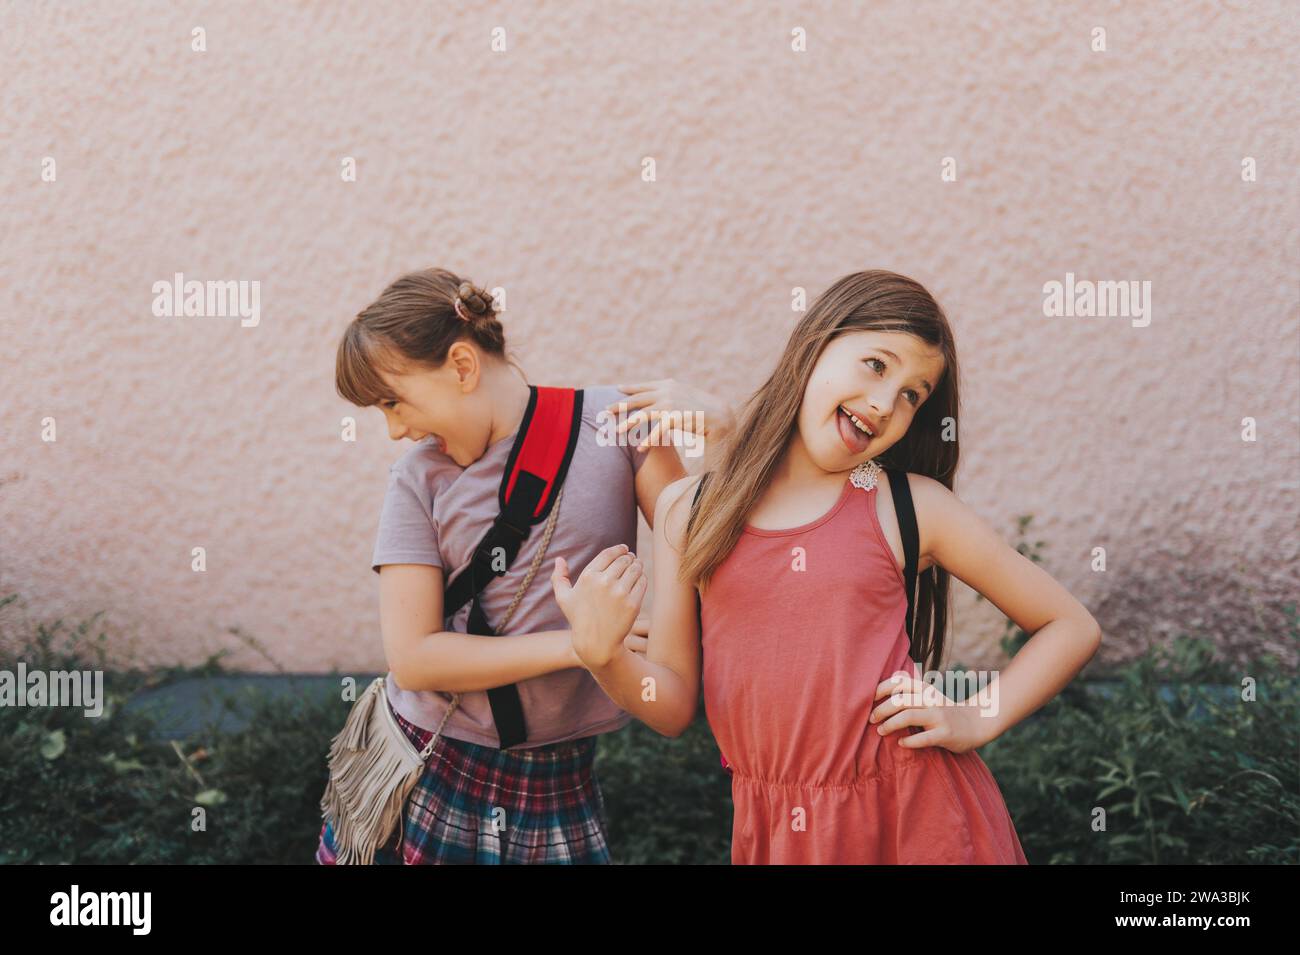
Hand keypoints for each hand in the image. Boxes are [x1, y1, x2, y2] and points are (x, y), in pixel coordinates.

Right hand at [551, 545, 647, 669]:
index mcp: (588, 576)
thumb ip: (558, 578)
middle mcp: (604, 583)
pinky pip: (642, 582)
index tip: (624, 549)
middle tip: (631, 559)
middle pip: (624, 559)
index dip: (619, 549)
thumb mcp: (564, 599)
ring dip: (638, 565)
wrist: (596, 643)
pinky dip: (642, 578)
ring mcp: (619, 593)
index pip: (609, 553)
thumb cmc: (579, 619)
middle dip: (629, 557)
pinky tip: (639, 580)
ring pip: (636, 568)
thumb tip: (559, 559)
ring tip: (637, 567)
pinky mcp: (633, 604)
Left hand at [604, 379, 736, 452]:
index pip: (645, 386)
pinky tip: (641, 448)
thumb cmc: (703, 411)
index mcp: (670, 385)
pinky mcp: (675, 417)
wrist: (721, 416)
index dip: (630, 388)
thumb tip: (658, 401)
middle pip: (637, 399)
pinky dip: (648, 440)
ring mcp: (670, 403)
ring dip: (628, 424)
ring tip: (616, 431)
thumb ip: (671, 396)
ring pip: (642, 414)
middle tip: (605, 411)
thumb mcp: (684, 398)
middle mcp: (668, 391)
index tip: (618, 389)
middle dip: (620, 405)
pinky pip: (657, 431)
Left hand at [868, 664, 999, 752]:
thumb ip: (912, 691)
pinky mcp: (945, 734)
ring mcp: (939, 717)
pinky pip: (922, 738)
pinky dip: (908, 741)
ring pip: (908, 716)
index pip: (900, 682)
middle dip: (881, 709)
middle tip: (871, 719)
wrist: (977, 724)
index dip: (881, 688)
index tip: (869, 698)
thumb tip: (886, 682)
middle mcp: (931, 700)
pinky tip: (901, 743)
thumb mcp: (930, 696)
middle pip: (900, 700)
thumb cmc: (945, 711)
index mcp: (926, 689)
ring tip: (881, 731)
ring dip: (890, 724)